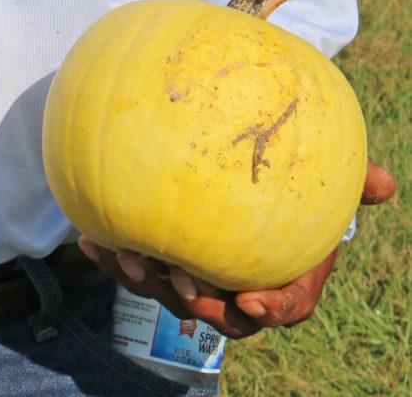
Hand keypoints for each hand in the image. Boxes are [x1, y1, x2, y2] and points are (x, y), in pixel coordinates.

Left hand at [78, 157, 394, 339]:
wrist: (235, 155)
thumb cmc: (288, 170)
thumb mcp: (322, 170)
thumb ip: (350, 178)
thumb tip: (387, 184)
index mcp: (281, 273)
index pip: (283, 306)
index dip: (270, 311)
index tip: (252, 301)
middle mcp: (234, 281)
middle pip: (219, 313)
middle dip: (199, 305)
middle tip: (183, 285)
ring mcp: (192, 270)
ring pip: (168, 293)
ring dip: (145, 281)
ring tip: (127, 257)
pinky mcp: (154, 252)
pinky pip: (130, 262)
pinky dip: (109, 255)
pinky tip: (87, 237)